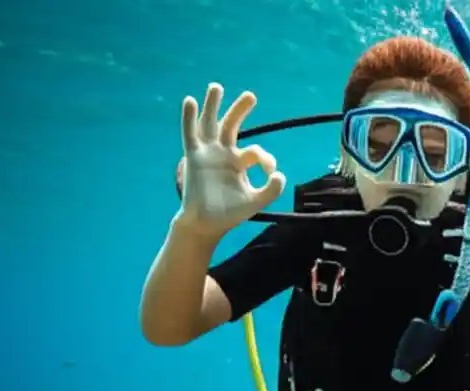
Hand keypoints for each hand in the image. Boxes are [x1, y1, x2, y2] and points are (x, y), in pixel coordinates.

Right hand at [173, 83, 285, 240]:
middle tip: (251, 96)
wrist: (207, 224)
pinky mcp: (194, 157)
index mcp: (239, 163)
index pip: (256, 151)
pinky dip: (189, 117)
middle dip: (241, 110)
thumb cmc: (230, 214)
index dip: (266, 158)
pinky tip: (190, 101)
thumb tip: (280, 174)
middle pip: (232, 125)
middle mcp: (223, 154)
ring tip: (216, 86)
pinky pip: (190, 133)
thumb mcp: (256, 202)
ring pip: (210, 124)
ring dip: (213, 105)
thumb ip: (271, 190)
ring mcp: (208, 153)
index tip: (271, 172)